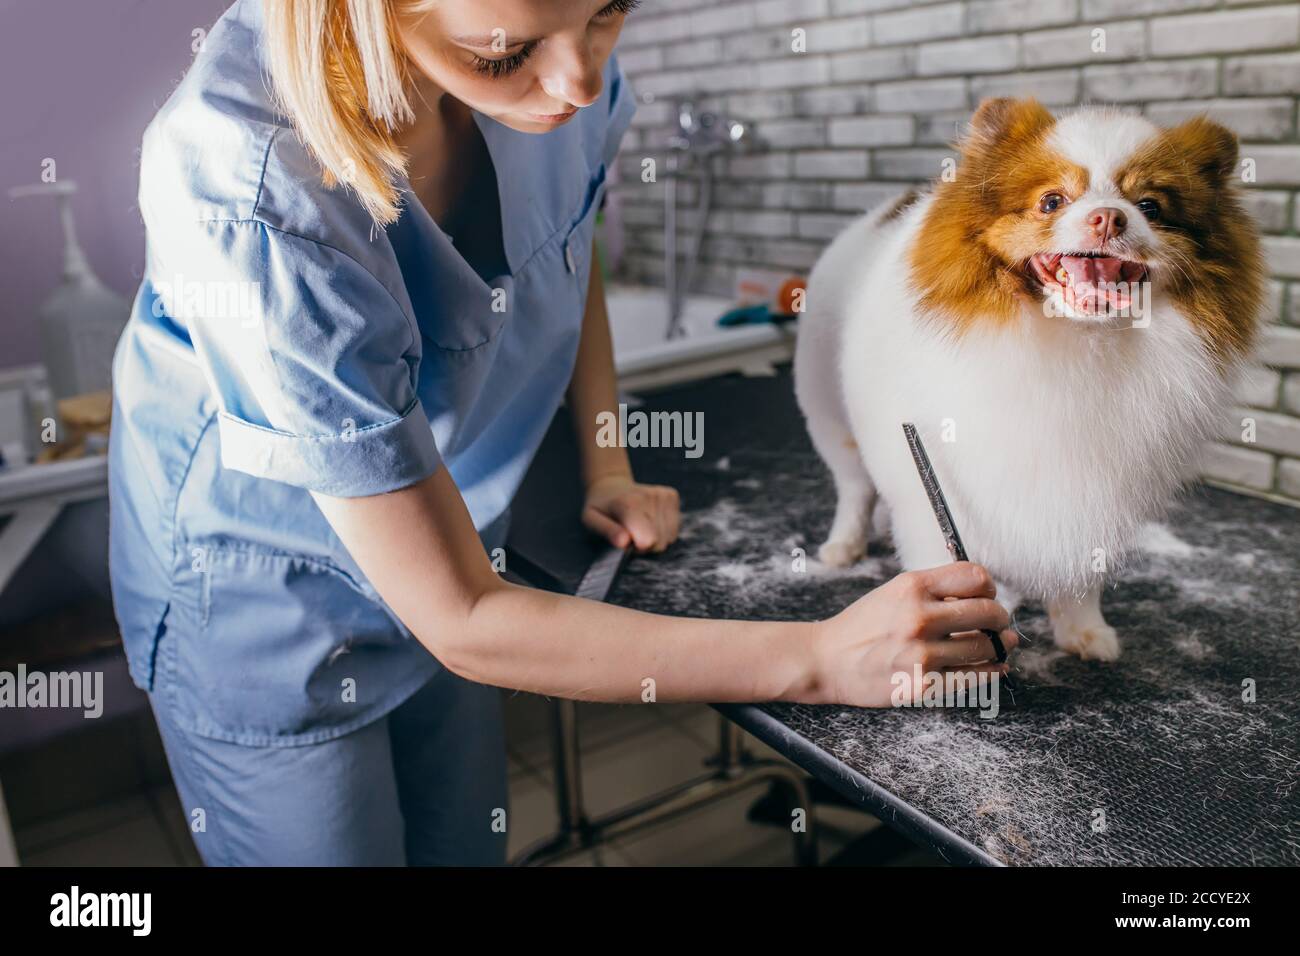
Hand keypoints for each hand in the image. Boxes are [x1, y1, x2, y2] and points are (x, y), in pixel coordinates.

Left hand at [582, 474, 680, 552]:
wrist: (611, 485)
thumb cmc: (601, 508)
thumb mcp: (592, 520)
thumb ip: (608, 532)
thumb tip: (624, 543)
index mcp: (629, 504)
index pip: (648, 540)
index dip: (637, 548)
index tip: (626, 541)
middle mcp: (649, 497)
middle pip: (659, 543)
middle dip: (645, 546)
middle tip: (630, 534)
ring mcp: (663, 495)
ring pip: (669, 538)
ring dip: (655, 539)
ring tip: (639, 527)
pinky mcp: (672, 495)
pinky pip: (674, 529)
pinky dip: (663, 530)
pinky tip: (649, 520)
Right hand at [810, 562, 1017, 706]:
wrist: (826, 660)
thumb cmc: (861, 626)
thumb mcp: (892, 592)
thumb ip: (932, 589)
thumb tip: (980, 593)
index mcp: (912, 586)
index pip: (974, 576)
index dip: (988, 586)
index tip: (987, 594)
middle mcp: (919, 617)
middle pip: (988, 611)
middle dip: (1000, 618)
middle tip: (1000, 623)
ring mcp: (922, 653)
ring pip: (986, 647)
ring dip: (1000, 645)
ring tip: (1001, 644)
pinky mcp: (924, 685)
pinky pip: (975, 678)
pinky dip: (992, 671)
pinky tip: (995, 667)